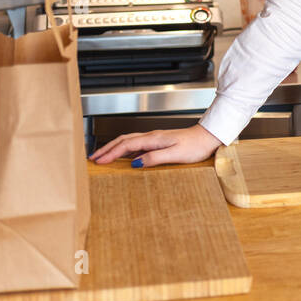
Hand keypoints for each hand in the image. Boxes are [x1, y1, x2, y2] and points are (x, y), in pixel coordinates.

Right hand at [89, 122, 222, 167]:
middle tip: (93, 158)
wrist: (208, 137)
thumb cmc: (195, 146)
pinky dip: (125, 150)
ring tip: (103, 157)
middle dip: (106, 149)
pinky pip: (136, 145)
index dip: (110, 153)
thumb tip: (135, 163)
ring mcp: (155, 138)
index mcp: (153, 138)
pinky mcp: (159, 142)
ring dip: (114, 148)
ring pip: (128, 141)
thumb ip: (154, 158)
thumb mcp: (175, 154)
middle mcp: (152, 136)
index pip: (126, 145)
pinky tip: (124, 157)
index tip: (98, 161)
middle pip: (123, 140)